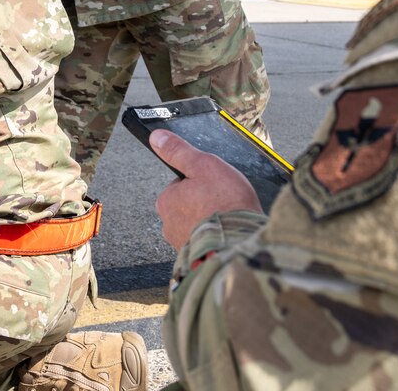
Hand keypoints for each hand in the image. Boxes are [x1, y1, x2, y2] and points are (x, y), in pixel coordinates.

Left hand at [152, 129, 262, 249]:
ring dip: (211, 223)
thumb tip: (157, 137)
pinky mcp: (197, 259)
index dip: (200, 182)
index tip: (214, 186)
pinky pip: (206, 244)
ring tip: (228, 219)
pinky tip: (229, 234)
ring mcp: (182, 244)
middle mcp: (169, 225)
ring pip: (197, 226)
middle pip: (188, 206)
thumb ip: (179, 151)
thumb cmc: (224, 204)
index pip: (180, 185)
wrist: (240, 244)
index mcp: (167, 200)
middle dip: (204, 204)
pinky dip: (216, 239)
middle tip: (224, 202)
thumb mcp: (203, 165)